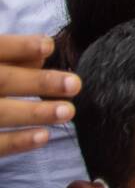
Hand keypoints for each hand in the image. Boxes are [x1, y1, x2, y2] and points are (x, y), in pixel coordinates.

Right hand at [0, 35, 78, 158]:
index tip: (49, 46)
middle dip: (38, 82)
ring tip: (68, 111)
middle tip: (75, 84)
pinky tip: (44, 135)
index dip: (19, 46)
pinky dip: (17, 141)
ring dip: (35, 112)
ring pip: (0, 113)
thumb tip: (41, 57)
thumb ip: (10, 57)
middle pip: (2, 81)